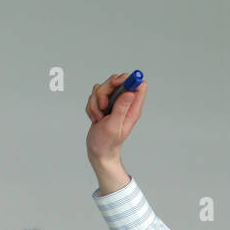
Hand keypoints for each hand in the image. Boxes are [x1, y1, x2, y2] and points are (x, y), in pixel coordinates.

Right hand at [85, 73, 145, 192]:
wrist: (98, 150)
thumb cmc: (108, 142)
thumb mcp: (114, 126)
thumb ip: (121, 108)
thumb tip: (130, 93)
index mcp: (132, 108)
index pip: (138, 85)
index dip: (127, 80)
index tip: (115, 85)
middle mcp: (124, 103)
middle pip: (116, 81)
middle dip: (104, 91)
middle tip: (103, 106)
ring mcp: (114, 103)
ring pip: (102, 88)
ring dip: (95, 102)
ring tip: (99, 117)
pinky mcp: (104, 104)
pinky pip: (94, 96)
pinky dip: (91, 107)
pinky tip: (95, 118)